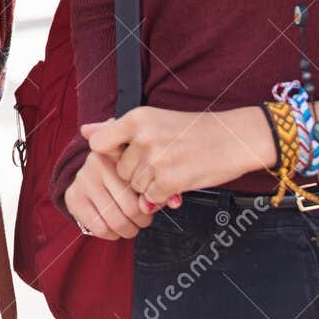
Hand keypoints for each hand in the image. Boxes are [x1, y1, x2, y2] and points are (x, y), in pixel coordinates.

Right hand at [64, 151, 170, 239]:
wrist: (92, 173)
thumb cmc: (125, 174)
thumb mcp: (143, 169)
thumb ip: (161, 183)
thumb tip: (174, 202)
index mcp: (120, 151)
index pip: (145, 186)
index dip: (152, 201)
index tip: (150, 202)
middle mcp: (98, 161)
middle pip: (132, 208)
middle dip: (142, 220)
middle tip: (142, 219)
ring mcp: (83, 179)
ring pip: (116, 220)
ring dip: (128, 230)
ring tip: (130, 225)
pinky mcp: (72, 197)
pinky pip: (99, 227)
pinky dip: (111, 234)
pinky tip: (113, 227)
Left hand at [84, 106, 275, 208]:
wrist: (234, 139)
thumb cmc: (195, 130)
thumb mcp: (154, 120)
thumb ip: (115, 128)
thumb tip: (84, 131)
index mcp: (136, 118)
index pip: (99, 144)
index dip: (111, 154)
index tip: (127, 154)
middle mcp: (142, 137)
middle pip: (120, 170)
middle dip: (137, 172)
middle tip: (163, 160)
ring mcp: (155, 161)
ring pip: (135, 186)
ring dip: (151, 185)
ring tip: (173, 168)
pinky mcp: (168, 182)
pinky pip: (150, 199)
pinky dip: (162, 196)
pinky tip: (178, 181)